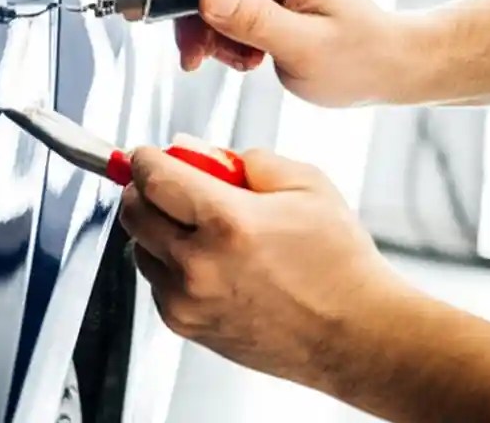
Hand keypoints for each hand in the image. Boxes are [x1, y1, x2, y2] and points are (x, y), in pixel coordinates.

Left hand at [118, 141, 406, 388]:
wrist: (356, 335)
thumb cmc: (339, 264)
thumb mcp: (307, 185)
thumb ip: (249, 159)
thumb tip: (202, 153)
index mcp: (227, 222)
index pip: (153, 177)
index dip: (146, 158)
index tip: (149, 154)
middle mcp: (198, 264)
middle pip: (133, 212)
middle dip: (144, 190)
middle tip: (169, 184)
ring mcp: (188, 301)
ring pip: (140, 249)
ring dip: (156, 229)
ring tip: (198, 227)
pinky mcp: (188, 327)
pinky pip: (157, 284)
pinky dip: (170, 266)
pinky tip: (210, 262)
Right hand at [145, 0, 403, 106]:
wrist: (386, 70)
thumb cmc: (359, 59)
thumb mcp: (306, 48)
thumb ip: (256, 21)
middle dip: (184, 1)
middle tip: (171, 37)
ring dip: (202, 27)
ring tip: (218, 60)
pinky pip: (222, 7)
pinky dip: (218, 36)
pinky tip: (240, 59)